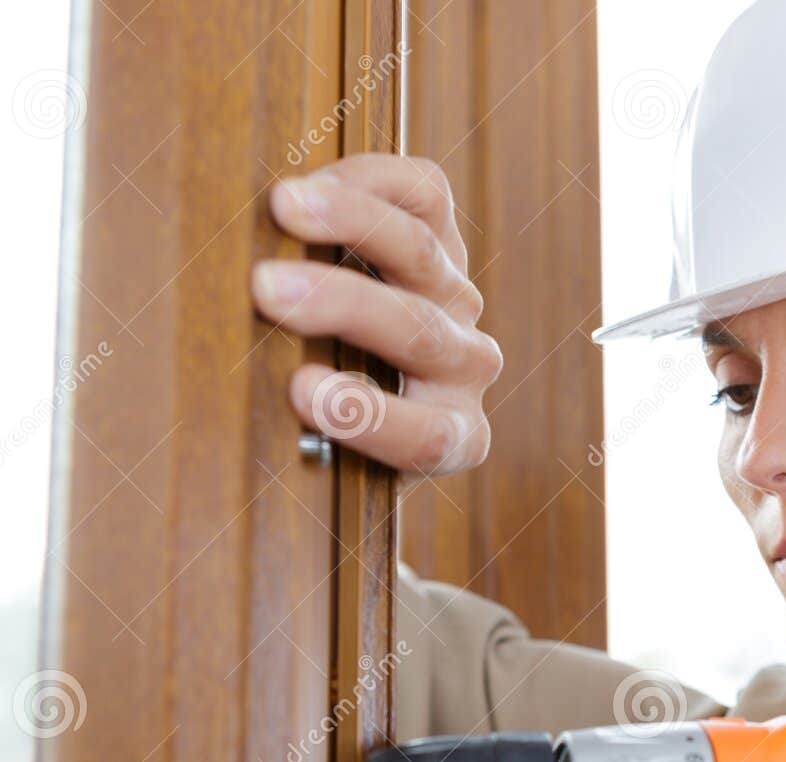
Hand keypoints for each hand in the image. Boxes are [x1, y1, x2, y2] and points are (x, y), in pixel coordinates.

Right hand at [251, 154, 502, 476]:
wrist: (372, 378)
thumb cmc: (330, 426)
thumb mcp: (321, 451)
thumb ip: (298, 438)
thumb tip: (213, 418)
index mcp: (452, 437)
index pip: (425, 437)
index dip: (369, 415)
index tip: (301, 391)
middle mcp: (466, 368)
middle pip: (418, 333)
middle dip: (343, 306)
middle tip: (266, 289)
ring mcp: (459, 301)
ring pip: (421, 254)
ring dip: (351, 224)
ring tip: (282, 207)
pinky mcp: (447, 240)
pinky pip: (426, 196)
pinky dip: (370, 180)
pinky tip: (312, 180)